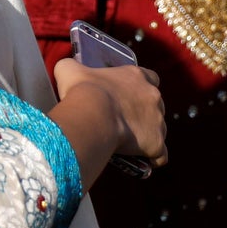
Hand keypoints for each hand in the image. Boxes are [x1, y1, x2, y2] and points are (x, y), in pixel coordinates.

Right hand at [53, 57, 168, 164]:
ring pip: (158, 130)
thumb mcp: (69, 70)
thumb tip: (67, 68)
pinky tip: (142, 161)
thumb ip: (71, 66)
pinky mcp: (156, 143)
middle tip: (120, 121)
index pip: (150, 77)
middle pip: (155, 106)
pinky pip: (160, 154)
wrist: (91, 115)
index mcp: (136, 76)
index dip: (140, 87)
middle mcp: (153, 96)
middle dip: (142, 113)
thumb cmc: (81, 90)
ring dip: (146, 135)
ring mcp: (158, 121)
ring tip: (126, 143)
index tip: (127, 95)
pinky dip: (152, 157)